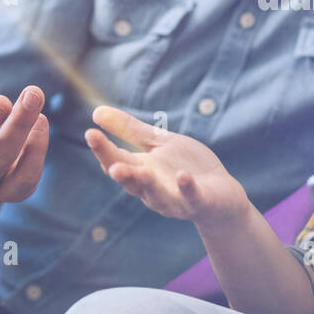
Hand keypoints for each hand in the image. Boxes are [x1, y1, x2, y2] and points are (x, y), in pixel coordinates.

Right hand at [85, 105, 249, 232]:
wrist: (222, 195)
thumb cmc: (186, 166)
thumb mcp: (158, 144)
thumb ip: (130, 130)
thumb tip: (96, 111)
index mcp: (141, 171)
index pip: (116, 161)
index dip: (103, 149)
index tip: (90, 132)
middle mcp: (152, 190)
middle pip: (132, 182)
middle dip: (121, 173)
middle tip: (111, 164)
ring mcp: (175, 199)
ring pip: (156, 195)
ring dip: (147, 184)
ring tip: (138, 171)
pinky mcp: (198, 202)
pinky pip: (191, 197)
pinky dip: (186, 188)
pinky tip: (183, 176)